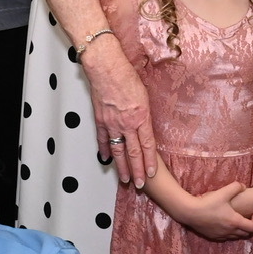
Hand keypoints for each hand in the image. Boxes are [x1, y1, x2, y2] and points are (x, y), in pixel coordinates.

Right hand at [82, 39, 157, 185]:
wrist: (106, 68)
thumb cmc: (127, 76)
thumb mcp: (145, 95)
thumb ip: (145, 114)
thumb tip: (147, 126)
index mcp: (141, 117)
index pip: (147, 146)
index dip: (149, 162)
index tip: (152, 174)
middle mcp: (127, 124)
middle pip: (133, 153)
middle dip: (137, 171)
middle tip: (140, 185)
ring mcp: (112, 124)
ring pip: (118, 151)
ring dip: (122, 167)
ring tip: (125, 179)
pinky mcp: (100, 120)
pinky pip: (102, 139)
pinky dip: (104, 151)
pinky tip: (107, 160)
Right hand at [175, 182, 252, 240]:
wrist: (190, 212)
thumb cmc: (208, 202)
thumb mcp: (224, 191)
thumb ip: (236, 187)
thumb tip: (244, 186)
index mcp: (234, 221)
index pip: (252, 227)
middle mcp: (229, 231)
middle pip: (246, 234)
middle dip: (250, 226)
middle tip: (248, 217)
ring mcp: (221, 235)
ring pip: (236, 236)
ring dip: (240, 230)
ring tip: (238, 220)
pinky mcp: (213, 236)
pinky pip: (226, 238)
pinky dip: (230, 233)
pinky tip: (226, 224)